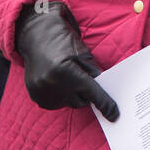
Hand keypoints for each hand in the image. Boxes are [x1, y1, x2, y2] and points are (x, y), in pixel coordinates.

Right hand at [15, 2, 118, 120]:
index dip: (105, 104)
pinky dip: (60, 96)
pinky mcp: (35, 95)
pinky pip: (55, 103)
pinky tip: (56, 81)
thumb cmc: (61, 39)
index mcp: (66, 71)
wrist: (35, 34)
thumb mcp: (83, 53)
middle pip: (81, 101)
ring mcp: (42, 91)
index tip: (113, 115)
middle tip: (81, 77)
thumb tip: (103, 91)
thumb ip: (93, 73)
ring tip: (66, 75)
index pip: (92, 94)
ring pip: (69, 103)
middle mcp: (53, 84)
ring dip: (72, 94)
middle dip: (86, 93)